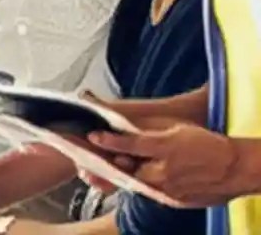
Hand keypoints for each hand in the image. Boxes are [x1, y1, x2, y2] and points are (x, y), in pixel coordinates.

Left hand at [87, 123, 255, 206]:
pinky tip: (134, 177)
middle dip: (110, 163)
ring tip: (109, 167)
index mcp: (165, 148)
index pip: (130, 144)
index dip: (109, 140)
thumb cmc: (204, 143)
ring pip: (135, 183)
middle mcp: (164, 170)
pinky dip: (139, 184)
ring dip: (122, 175)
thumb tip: (120, 125)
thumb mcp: (175, 129)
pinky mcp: (172, 200)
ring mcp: (168, 188)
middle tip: (96, 156)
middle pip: (127, 169)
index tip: (94, 136)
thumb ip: (147, 131)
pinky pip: (148, 192)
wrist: (231, 168)